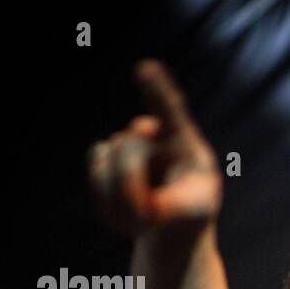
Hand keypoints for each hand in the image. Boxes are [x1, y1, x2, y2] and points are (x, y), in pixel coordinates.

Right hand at [87, 59, 221, 236]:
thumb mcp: (194, 210)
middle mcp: (152, 133)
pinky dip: (109, 202)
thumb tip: (142, 205)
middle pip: (127, 150)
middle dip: (132, 187)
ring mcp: (125, 144)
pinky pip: (96, 175)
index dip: (157, 90)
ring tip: (146, 212)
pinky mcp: (103, 159)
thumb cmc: (192, 208)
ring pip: (105, 161)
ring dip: (123, 198)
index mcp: (182, 139)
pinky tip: (128, 210)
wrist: (173, 219)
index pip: (170, 112)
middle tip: (150, 213)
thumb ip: (171, 206)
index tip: (146, 69)